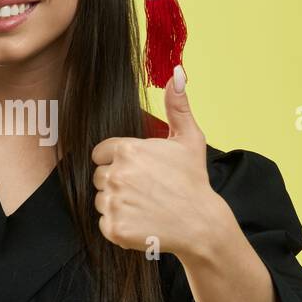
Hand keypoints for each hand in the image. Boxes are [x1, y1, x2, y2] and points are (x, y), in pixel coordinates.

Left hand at [90, 65, 236, 260]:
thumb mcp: (189, 139)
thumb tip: (177, 73)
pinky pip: (104, 223)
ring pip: (101, 200)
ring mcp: (114, 202)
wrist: (201, 225)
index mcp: (128, 150)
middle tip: (144, 190)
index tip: (138, 171)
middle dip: (116, 182)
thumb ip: (177, 106)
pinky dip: (119, 226)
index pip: (101, 153)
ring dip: (117, 204)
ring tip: (144, 206)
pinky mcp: (114, 228)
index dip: (117, 161)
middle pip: (99, 177)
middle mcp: (116, 174)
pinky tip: (141, 221)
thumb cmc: (194, 181)